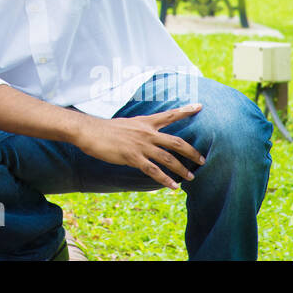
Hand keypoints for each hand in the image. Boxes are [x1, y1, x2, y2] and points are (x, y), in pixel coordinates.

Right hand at [70, 105, 205, 190]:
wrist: (89, 131)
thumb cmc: (105, 129)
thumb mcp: (126, 124)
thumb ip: (139, 130)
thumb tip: (147, 137)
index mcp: (145, 122)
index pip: (169, 115)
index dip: (185, 111)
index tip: (199, 106)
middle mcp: (146, 133)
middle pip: (176, 141)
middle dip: (191, 151)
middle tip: (203, 160)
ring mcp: (140, 145)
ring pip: (168, 158)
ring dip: (182, 169)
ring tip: (192, 177)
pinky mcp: (132, 157)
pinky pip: (153, 170)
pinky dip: (165, 180)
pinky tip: (173, 186)